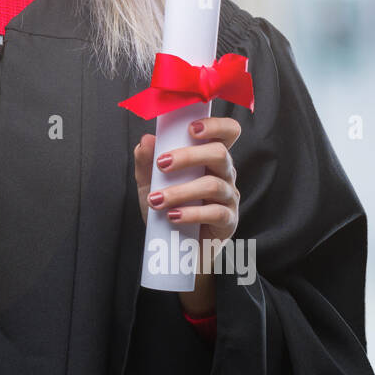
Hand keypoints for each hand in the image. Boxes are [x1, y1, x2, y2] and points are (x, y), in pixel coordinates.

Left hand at [133, 117, 241, 316]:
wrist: (176, 249)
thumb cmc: (168, 208)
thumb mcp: (150, 184)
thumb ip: (146, 162)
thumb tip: (146, 140)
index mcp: (209, 157)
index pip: (227, 132)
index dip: (216, 125)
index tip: (191, 128)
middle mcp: (224, 173)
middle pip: (220, 153)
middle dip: (189, 156)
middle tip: (162, 164)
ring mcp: (229, 197)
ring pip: (214, 184)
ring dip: (182, 191)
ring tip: (158, 200)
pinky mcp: (228, 221)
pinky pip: (216, 213)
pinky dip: (192, 213)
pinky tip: (173, 216)